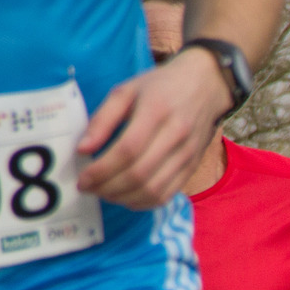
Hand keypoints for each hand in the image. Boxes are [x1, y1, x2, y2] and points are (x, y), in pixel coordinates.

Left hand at [76, 46, 230, 208]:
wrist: (206, 86)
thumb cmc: (161, 87)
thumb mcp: (126, 91)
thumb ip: (103, 119)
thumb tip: (83, 150)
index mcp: (156, 111)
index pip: (127, 150)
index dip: (102, 169)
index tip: (83, 178)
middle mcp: (176, 136)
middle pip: (139, 174)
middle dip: (108, 187)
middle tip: (89, 188)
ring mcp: (187, 155)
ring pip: (153, 190)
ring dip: (123, 198)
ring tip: (104, 193)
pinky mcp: (192, 168)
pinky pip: (166, 195)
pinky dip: (143, 202)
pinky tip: (126, 197)